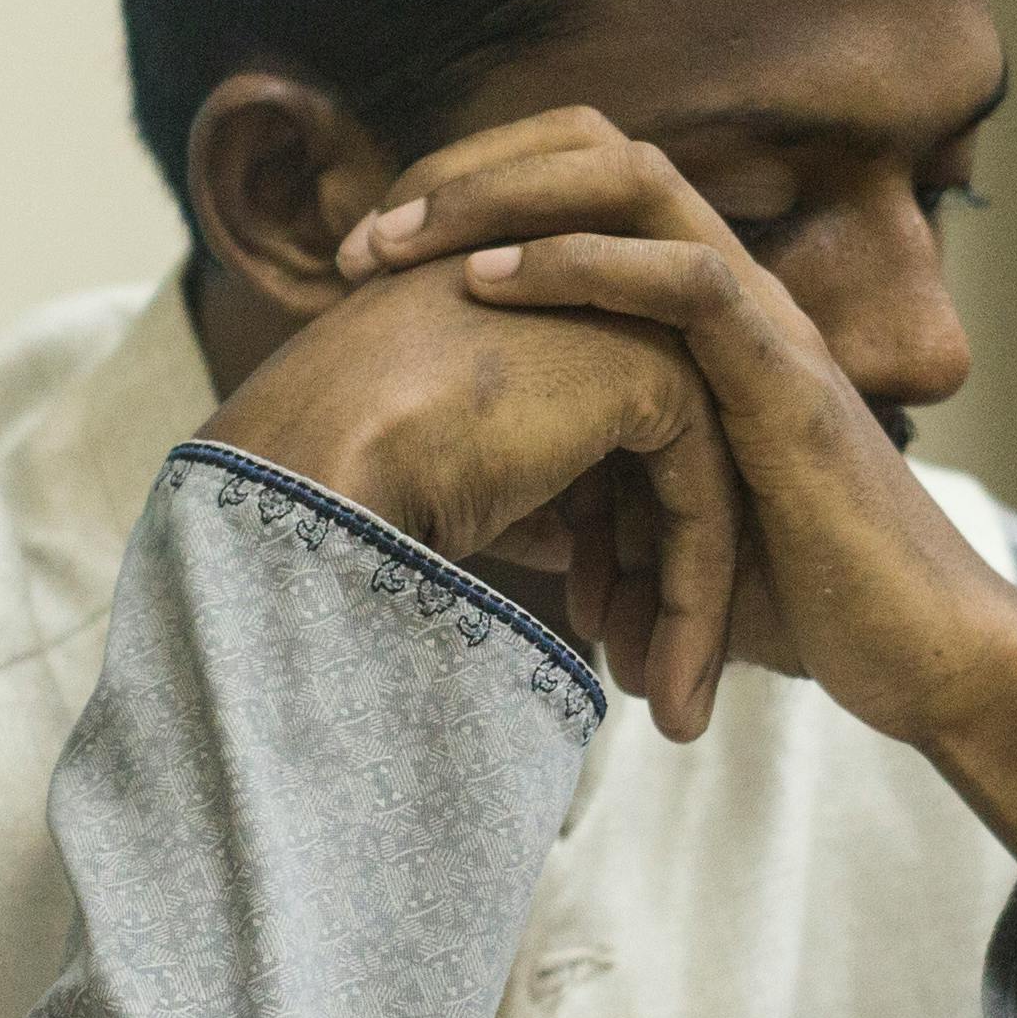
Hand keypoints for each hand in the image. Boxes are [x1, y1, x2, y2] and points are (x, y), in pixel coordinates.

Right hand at [193, 245, 740, 739]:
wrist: (312, 469)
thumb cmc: (344, 480)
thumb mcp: (452, 483)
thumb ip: (526, 493)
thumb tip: (574, 543)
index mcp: (525, 315)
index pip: (598, 442)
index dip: (603, 550)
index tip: (597, 643)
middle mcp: (579, 305)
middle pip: (653, 466)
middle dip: (654, 586)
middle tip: (651, 689)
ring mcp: (623, 323)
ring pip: (691, 486)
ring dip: (685, 606)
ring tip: (671, 711)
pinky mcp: (653, 369)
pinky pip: (704, 498)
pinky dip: (696, 597)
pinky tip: (677, 684)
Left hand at [335, 110, 1016, 757]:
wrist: (918, 657)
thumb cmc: (804, 604)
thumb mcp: (661, 527)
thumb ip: (593, 490)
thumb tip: (497, 520)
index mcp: (705, 318)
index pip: (585, 189)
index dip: (475, 193)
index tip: (370, 254)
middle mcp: (737, 296)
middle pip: (596, 151)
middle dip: (467, 175)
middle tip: (362, 239)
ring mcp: (767, 326)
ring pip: (634, 181)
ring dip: (503, 197)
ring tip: (402, 241)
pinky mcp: (785, 380)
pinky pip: (685, 278)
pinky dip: (582, 265)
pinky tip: (494, 281)